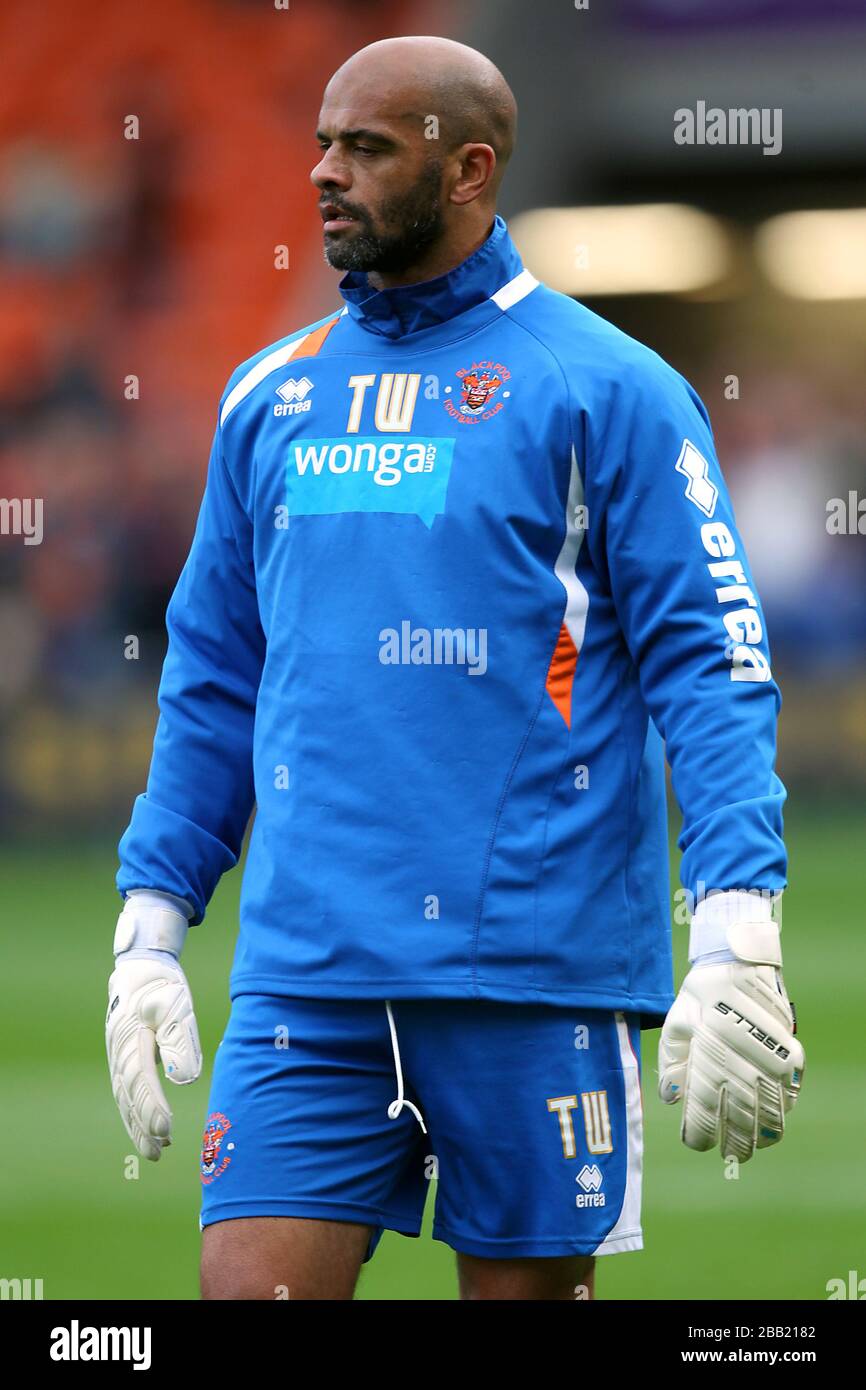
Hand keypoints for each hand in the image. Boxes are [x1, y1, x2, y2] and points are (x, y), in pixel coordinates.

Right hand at [105, 892, 198, 1161]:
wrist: (140, 968)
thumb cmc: (161, 986)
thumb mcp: (174, 1005)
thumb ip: (179, 1040)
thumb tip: (185, 1079)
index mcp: (130, 1039)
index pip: (141, 1080)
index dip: (152, 1106)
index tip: (166, 1129)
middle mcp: (119, 1053)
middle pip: (129, 1096)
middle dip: (143, 1126)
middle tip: (159, 1152)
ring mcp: (118, 1058)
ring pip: (126, 1099)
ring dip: (139, 1126)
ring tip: (157, 1151)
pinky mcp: (124, 1060)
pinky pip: (127, 1093)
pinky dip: (137, 1114)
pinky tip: (151, 1131)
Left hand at [659, 907, 803, 1162]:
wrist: (740, 963)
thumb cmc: (700, 994)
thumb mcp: (675, 1023)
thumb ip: (671, 1063)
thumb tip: (672, 1099)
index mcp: (709, 1056)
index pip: (705, 1113)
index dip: (700, 1135)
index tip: (697, 1143)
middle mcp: (742, 1062)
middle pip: (740, 1120)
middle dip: (734, 1143)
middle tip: (730, 1156)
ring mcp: (770, 1060)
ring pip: (770, 1114)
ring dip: (761, 1135)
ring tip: (751, 1148)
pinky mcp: (790, 1054)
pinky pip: (788, 1094)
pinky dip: (781, 1112)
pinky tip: (772, 1121)